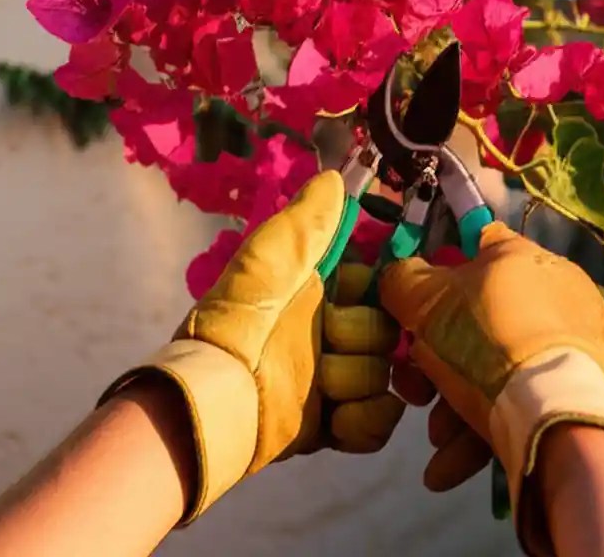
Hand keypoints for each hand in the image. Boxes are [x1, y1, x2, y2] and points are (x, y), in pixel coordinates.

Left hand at [101, 170, 405, 523]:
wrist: (218, 397)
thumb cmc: (241, 321)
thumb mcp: (269, 260)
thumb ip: (306, 221)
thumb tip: (332, 176)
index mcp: (320, 296)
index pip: (376, 288)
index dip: (367, 295)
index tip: (346, 298)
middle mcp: (332, 337)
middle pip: (385, 335)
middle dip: (358, 342)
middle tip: (320, 348)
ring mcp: (336, 384)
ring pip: (384, 379)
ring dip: (352, 383)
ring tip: (317, 387)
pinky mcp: (337, 427)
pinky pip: (380, 422)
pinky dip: (363, 421)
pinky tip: (335, 417)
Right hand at [379, 222, 603, 554]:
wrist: (555, 413)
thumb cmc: (485, 341)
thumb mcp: (425, 301)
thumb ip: (402, 280)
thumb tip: (398, 276)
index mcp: (521, 258)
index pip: (477, 245)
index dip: (439, 274)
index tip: (415, 312)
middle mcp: (556, 292)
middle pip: (479, 322)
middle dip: (436, 366)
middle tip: (415, 395)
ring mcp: (577, 342)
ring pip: (499, 368)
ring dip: (455, 408)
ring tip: (437, 442)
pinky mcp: (587, 389)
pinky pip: (526, 399)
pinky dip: (484, 431)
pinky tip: (448, 469)